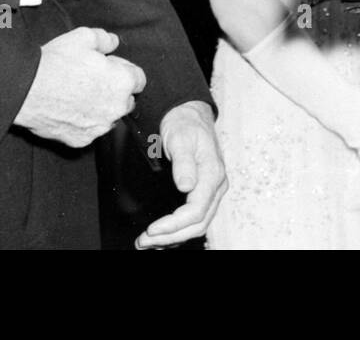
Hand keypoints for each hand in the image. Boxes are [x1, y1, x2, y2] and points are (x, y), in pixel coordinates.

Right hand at [13, 27, 145, 147]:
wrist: (25, 89)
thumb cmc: (56, 62)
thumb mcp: (84, 37)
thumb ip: (105, 39)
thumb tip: (113, 43)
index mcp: (123, 82)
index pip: (139, 79)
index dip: (123, 70)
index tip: (109, 67)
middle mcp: (116, 108)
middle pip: (125, 100)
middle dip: (114, 91)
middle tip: (91, 79)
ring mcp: (99, 127)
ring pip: (107, 117)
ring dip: (100, 107)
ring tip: (76, 94)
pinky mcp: (81, 140)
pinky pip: (88, 130)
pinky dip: (82, 122)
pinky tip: (67, 108)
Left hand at [136, 102, 226, 248]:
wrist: (190, 116)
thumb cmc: (184, 125)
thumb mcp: (180, 137)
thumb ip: (183, 162)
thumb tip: (185, 187)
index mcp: (213, 174)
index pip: (197, 210)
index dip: (174, 224)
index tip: (151, 229)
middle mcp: (216, 187)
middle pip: (198, 224)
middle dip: (170, 237)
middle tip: (143, 241)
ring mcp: (212, 192)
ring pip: (197, 226)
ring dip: (173, 238)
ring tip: (146, 243)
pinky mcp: (204, 195)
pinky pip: (195, 220)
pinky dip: (178, 232)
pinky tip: (161, 236)